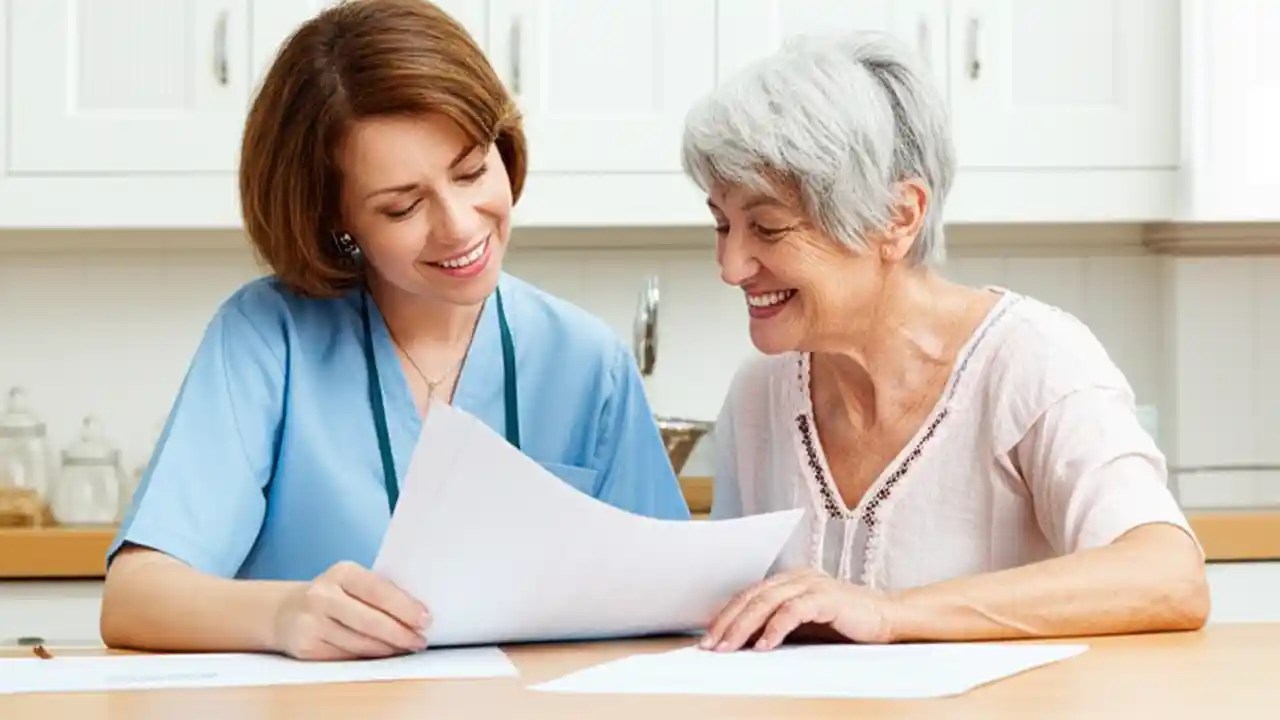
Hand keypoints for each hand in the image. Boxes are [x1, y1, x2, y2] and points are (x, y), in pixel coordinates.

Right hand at [273, 561, 429, 659]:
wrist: (286, 612)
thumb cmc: (333, 596)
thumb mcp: (351, 583)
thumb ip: (378, 592)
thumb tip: (418, 614)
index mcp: (341, 573)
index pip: (378, 590)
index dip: (404, 607)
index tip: (425, 619)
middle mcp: (322, 595)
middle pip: (369, 621)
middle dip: (400, 634)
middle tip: (420, 641)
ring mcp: (311, 622)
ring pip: (359, 643)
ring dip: (388, 649)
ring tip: (406, 648)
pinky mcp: (305, 647)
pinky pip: (346, 657)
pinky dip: (368, 658)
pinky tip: (382, 655)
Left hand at [700, 568, 893, 651]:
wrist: (886, 618)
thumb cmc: (843, 624)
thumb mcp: (803, 626)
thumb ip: (776, 626)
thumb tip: (742, 642)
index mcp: (788, 580)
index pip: (748, 595)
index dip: (725, 616)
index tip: (708, 638)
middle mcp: (796, 578)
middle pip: (751, 597)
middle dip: (727, 622)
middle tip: (710, 645)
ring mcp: (811, 585)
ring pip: (767, 602)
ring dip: (744, 626)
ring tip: (729, 647)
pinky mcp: (826, 597)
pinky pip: (793, 611)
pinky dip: (775, 628)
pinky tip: (764, 645)